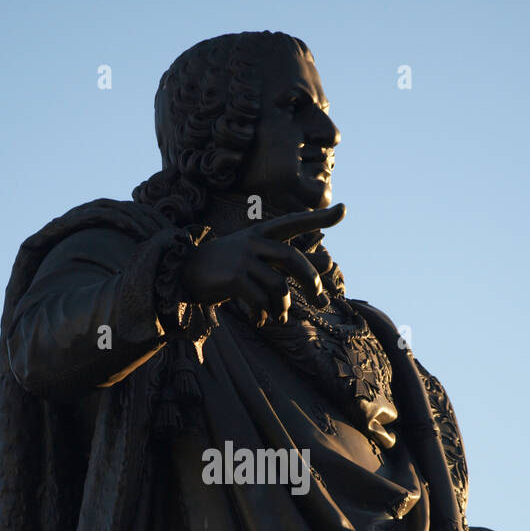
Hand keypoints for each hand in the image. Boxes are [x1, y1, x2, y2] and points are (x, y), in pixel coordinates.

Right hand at [181, 202, 345, 325]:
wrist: (185, 272)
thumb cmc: (227, 268)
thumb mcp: (256, 259)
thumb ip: (285, 263)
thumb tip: (325, 269)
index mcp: (261, 233)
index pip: (294, 222)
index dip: (319, 217)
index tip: (344, 209)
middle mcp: (254, 241)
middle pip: (292, 260)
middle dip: (311, 282)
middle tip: (321, 300)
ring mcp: (243, 258)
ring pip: (278, 287)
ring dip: (284, 308)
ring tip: (281, 317)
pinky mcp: (233, 277)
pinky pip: (260, 301)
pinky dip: (263, 315)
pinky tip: (260, 321)